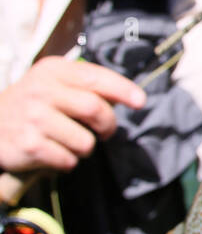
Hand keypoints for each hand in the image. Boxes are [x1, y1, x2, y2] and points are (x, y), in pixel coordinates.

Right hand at [0, 56, 145, 173]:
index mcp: (52, 71)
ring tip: (69, 142)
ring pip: (85, 141)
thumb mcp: (50, 82)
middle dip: (108, 125)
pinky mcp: (30, 145)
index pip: (95, 77)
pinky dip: (68, 162)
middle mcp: (41, 91)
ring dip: (85, 148)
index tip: (140, 101)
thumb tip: (126, 98)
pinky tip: (53, 153)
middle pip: (95, 109)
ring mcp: (34, 118)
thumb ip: (83, 85)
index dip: (122, 89)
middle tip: (106, 132)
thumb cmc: (31, 104)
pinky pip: (69, 160)